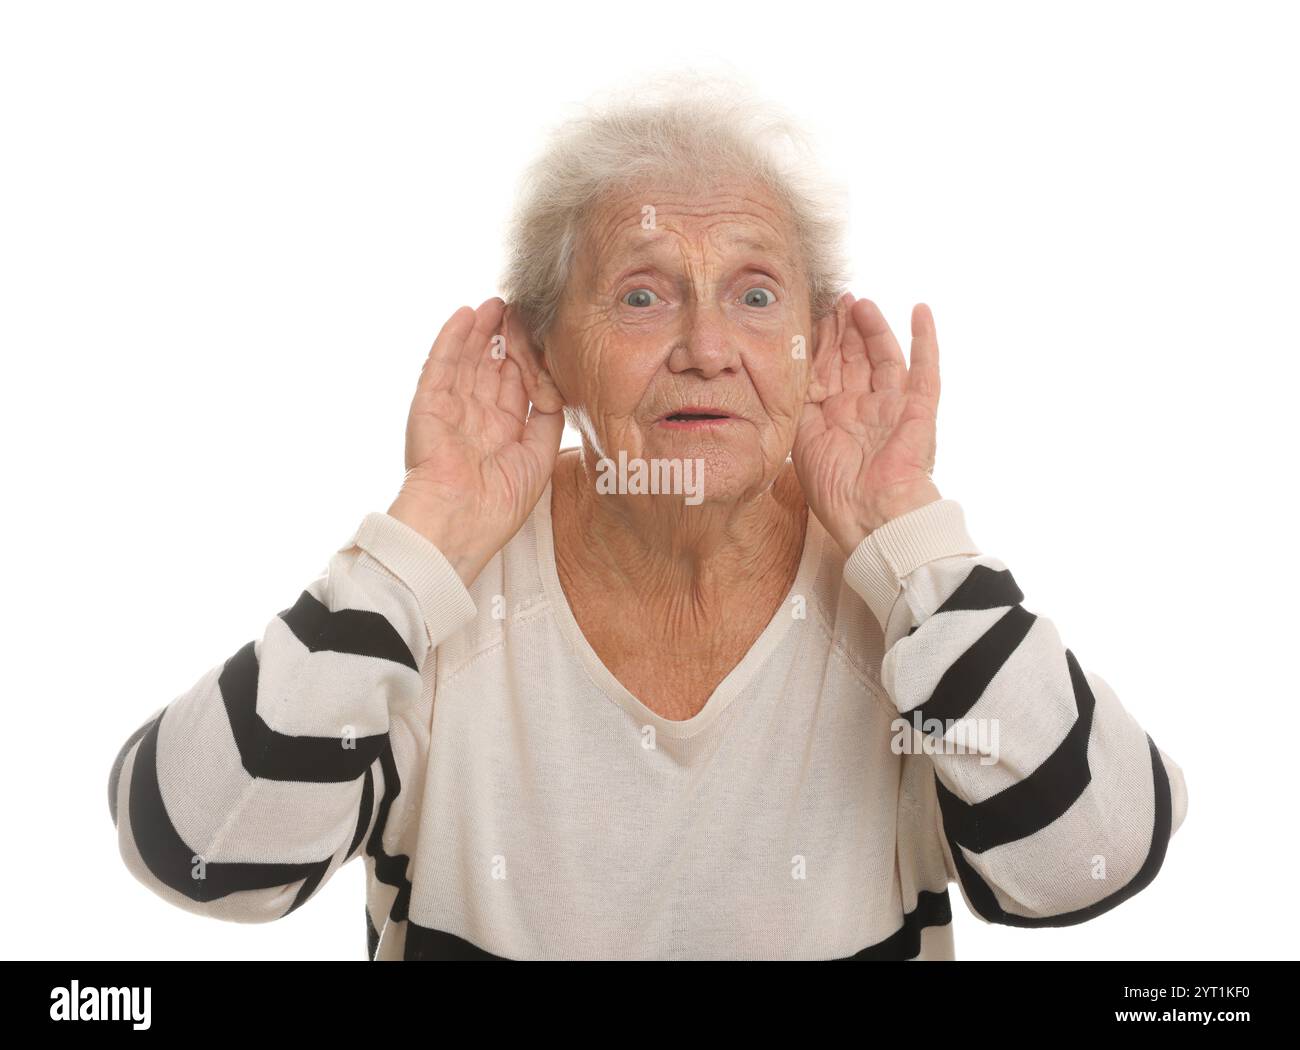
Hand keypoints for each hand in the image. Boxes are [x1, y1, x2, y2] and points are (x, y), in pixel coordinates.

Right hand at [388, 297, 564, 586]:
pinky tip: (466, 314)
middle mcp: (476, 418)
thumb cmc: (498, 504)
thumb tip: (555, 384)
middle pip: (492, 366)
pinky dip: (452, 338)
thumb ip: (548, 419)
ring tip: (497, 302)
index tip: (543, 334)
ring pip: (468, 359)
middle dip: (506, 337)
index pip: (516, 385)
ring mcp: (451, 409)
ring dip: (481, 329)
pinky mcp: (429, 405)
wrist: (458, 524)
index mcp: (501, 432)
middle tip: (520, 307)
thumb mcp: (539, 457)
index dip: (529, 359)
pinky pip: (441, 365)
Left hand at [793, 294, 942, 555]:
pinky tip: (920, 310)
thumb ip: (800, 404)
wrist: (871, 517)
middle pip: (855, 358)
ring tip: (860, 302)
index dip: (823, 343)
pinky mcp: (918, 411)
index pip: (829, 370)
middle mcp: (864, 409)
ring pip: (884, 357)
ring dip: (873, 328)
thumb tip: (795, 371)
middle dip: (846, 328)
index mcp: (836, 418)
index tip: (814, 316)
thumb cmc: (835, 490)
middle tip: (837, 299)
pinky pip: (925, 370)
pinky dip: (925, 340)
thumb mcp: (802, 440)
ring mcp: (892, 408)